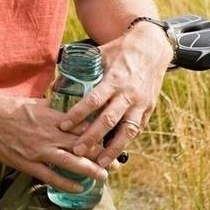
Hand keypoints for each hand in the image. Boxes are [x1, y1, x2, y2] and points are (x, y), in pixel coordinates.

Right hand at [0, 91, 107, 192]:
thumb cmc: (11, 107)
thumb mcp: (36, 102)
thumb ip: (55, 106)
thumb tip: (69, 105)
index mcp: (52, 117)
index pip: (83, 126)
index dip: (99, 134)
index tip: (110, 139)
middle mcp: (49, 134)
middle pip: (81, 145)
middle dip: (100, 154)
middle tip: (116, 162)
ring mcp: (39, 150)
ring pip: (71, 162)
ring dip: (90, 170)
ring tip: (103, 176)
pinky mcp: (29, 163)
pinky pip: (51, 176)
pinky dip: (67, 183)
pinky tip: (79, 187)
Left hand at [58, 25, 172, 167]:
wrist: (152, 47)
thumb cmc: (120, 50)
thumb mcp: (99, 54)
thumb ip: (79, 68)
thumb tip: (57, 82)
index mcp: (114, 79)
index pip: (93, 101)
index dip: (78, 114)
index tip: (63, 126)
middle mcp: (128, 94)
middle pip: (108, 120)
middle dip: (92, 137)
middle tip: (77, 151)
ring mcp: (140, 103)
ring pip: (126, 131)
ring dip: (113, 149)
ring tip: (101, 163)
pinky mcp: (149, 109)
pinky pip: (137, 129)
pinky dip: (127, 142)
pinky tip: (116, 153)